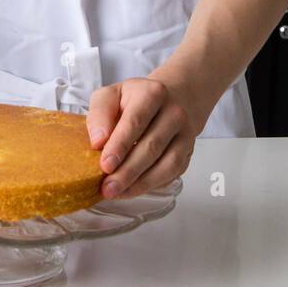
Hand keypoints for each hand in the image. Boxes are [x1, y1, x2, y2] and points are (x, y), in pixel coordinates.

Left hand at [86, 74, 198, 201]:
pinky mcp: (188, 151)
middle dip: (127, 171)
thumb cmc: (136, 99)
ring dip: (140, 183)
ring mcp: (185, 133)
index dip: (120, 145)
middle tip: (107, 188)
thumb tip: (98, 141)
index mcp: (152, 93)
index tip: (105, 165)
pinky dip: (152, 184)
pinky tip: (132, 189)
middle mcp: (173, 112)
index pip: (135, 121)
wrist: (173, 97)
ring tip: (117, 193)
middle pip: (151, 146)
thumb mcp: (112, 95)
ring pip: (166, 163)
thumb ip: (100, 114)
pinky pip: (173, 172)